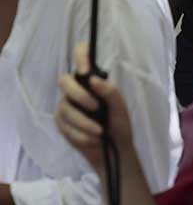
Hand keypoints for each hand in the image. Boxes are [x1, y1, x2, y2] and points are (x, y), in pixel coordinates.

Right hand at [55, 43, 134, 173]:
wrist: (114, 149)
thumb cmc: (119, 123)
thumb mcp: (120, 107)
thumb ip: (109, 91)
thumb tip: (93, 79)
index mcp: (92, 82)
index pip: (82, 58)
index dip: (81, 55)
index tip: (86, 69)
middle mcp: (76, 90)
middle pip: (64, 81)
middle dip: (79, 95)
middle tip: (95, 107)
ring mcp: (66, 106)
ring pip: (66, 107)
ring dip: (84, 122)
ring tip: (99, 131)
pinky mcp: (61, 122)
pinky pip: (65, 125)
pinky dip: (81, 133)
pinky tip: (93, 138)